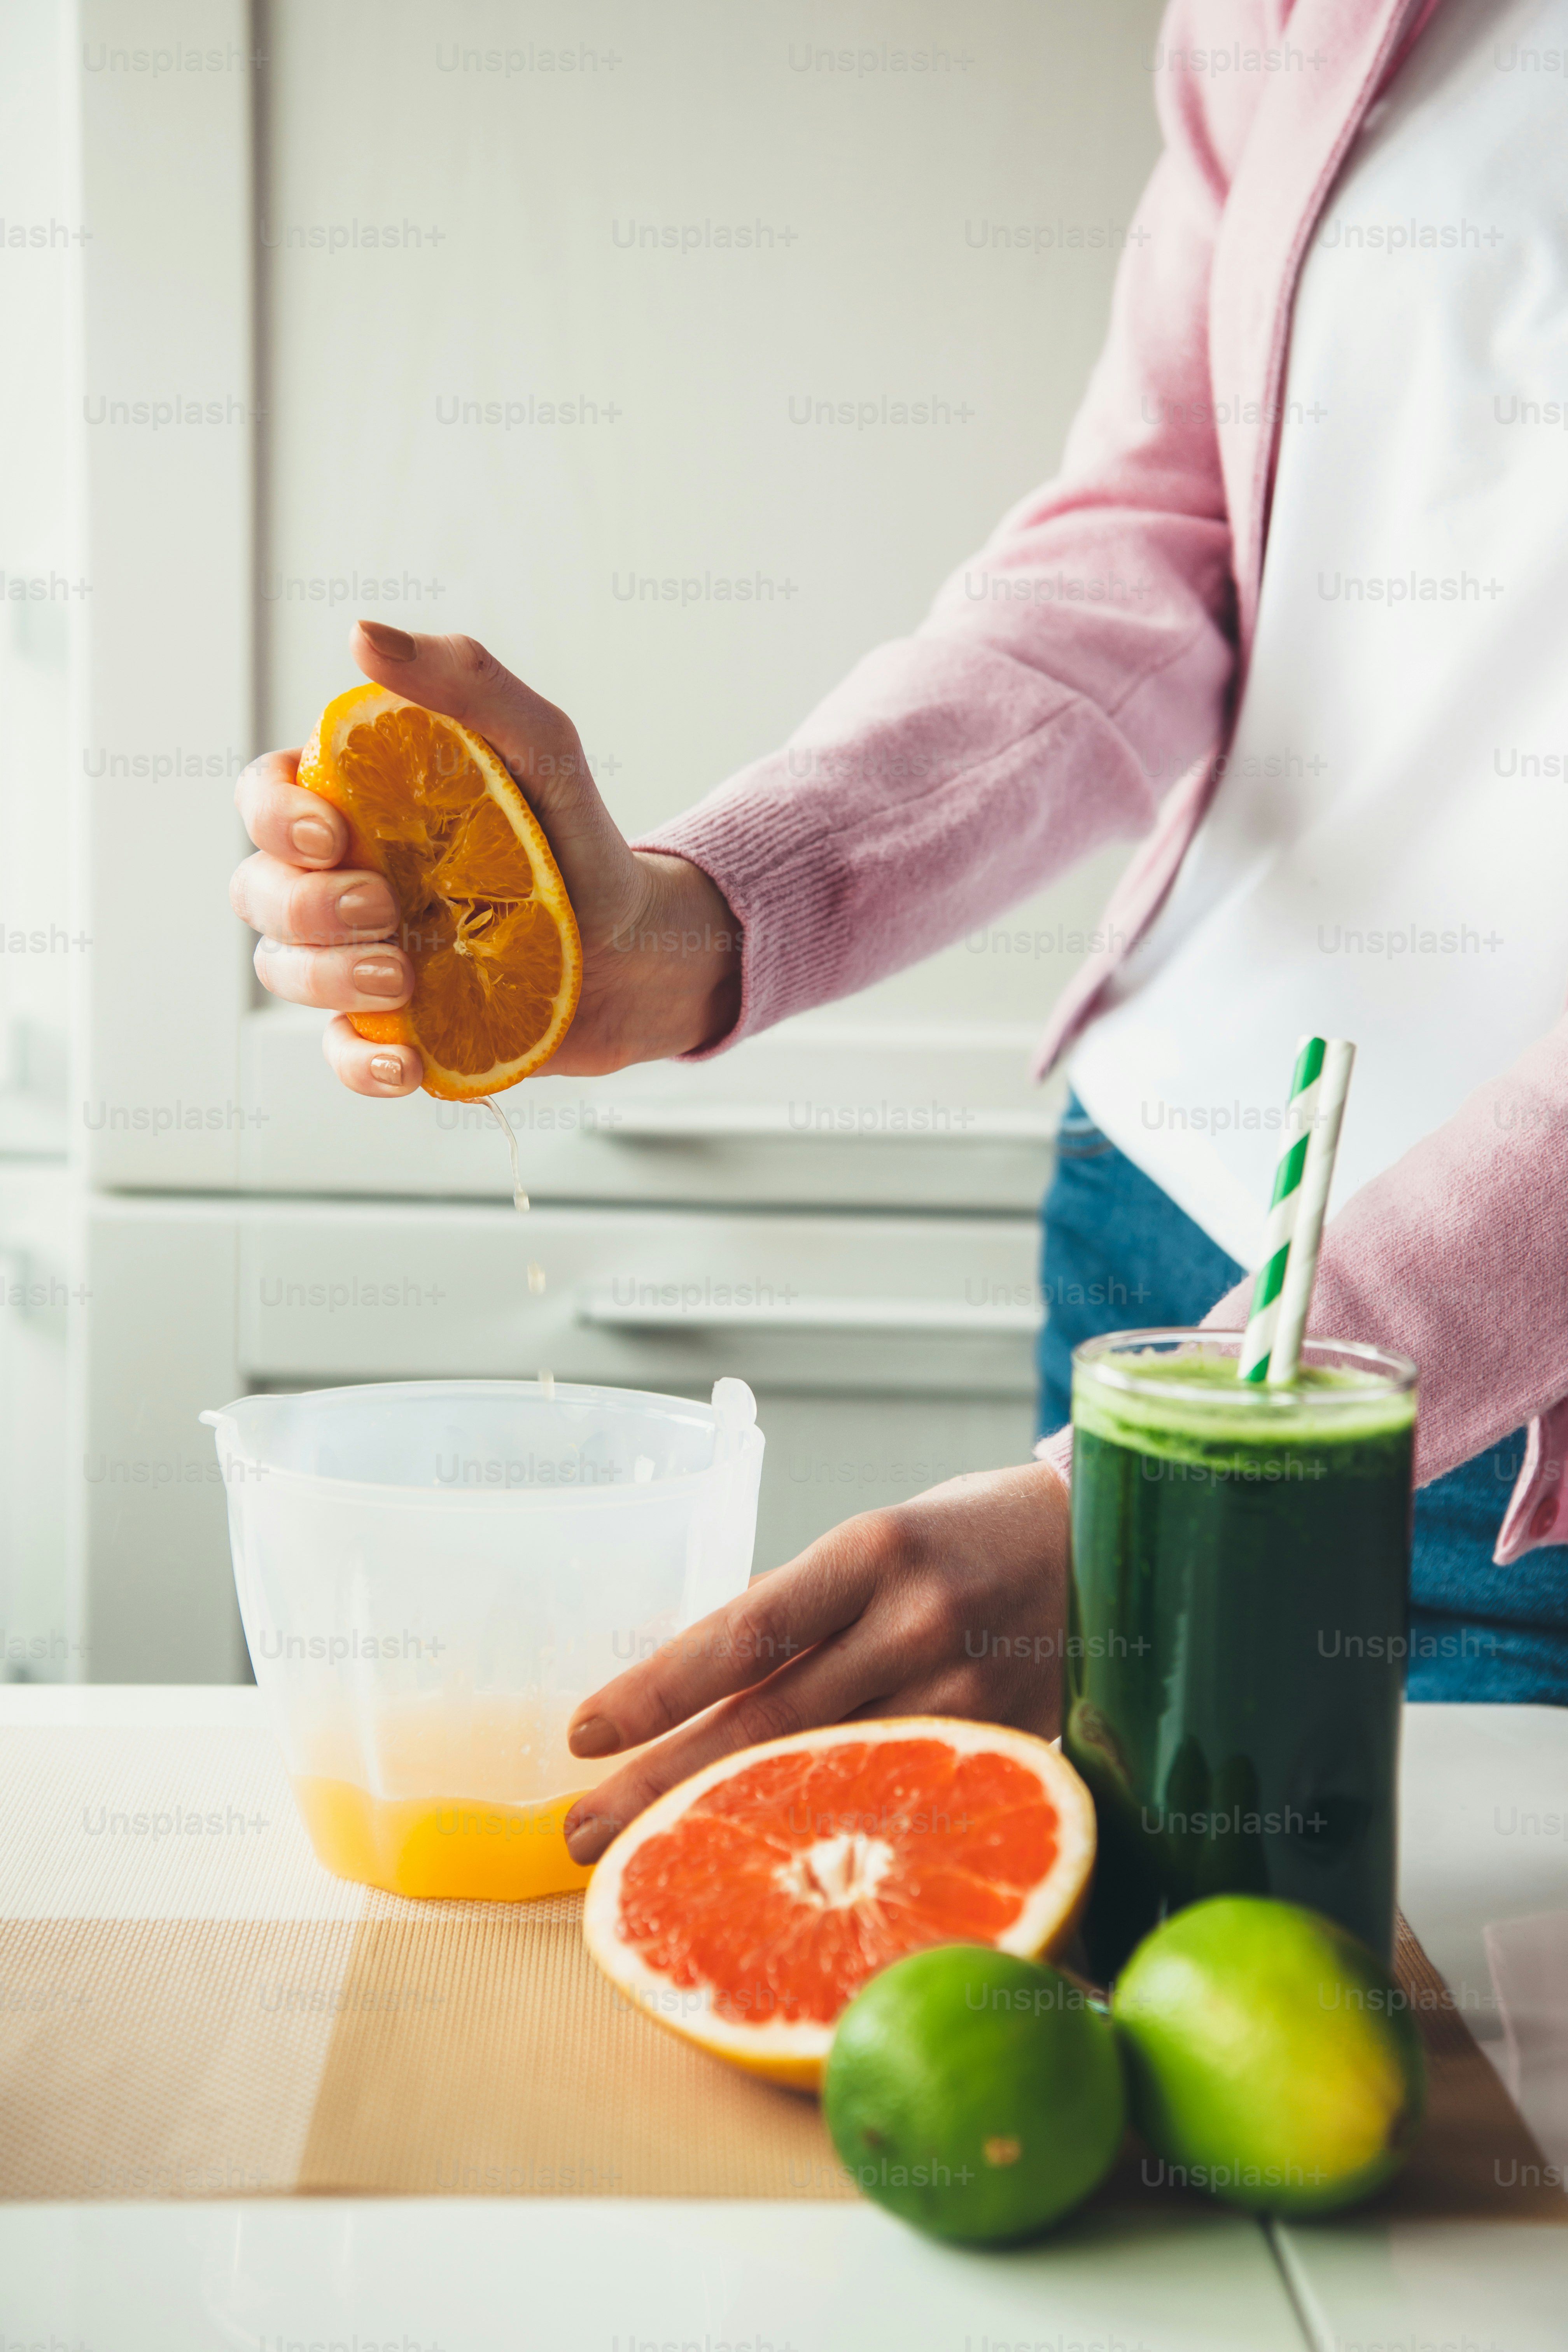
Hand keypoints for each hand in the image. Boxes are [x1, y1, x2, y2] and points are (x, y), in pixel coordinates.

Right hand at [230, 621, 741, 1094]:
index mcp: (358, 807)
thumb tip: (361, 636)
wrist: (636, 951)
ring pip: (283, 971)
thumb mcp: (544, 747)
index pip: (264, 798)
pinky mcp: (394, 1029)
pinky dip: (358, 1063)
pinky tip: (405, 1060)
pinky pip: (337, 1053)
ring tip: (408, 978)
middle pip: (257, 890)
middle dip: (305, 905)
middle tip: (386, 909)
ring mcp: (359, 959)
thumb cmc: (578, 841)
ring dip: (330, 979)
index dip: (272, 817)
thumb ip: (466, 683)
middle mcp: (342, 881)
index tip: (332, 832)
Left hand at [560, 1459, 1069, 1864]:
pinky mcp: (1004, 1743)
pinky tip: (779, 1873)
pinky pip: (900, 1801)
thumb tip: (709, 1693)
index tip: (583, 1733)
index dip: (656, 1688)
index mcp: (872, 1550)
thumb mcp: (881, 1543)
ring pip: (827, 1776)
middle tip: (581, 1833)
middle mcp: (914, 1621)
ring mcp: (965, 1690)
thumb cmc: (972, 1536)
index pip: (742, 1631)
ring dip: (731, 1826)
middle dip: (663, 1785)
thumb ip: (808, 1612)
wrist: (1113, 1540)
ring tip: (650, 1864)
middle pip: (766, 1723)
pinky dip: (833, 1840)